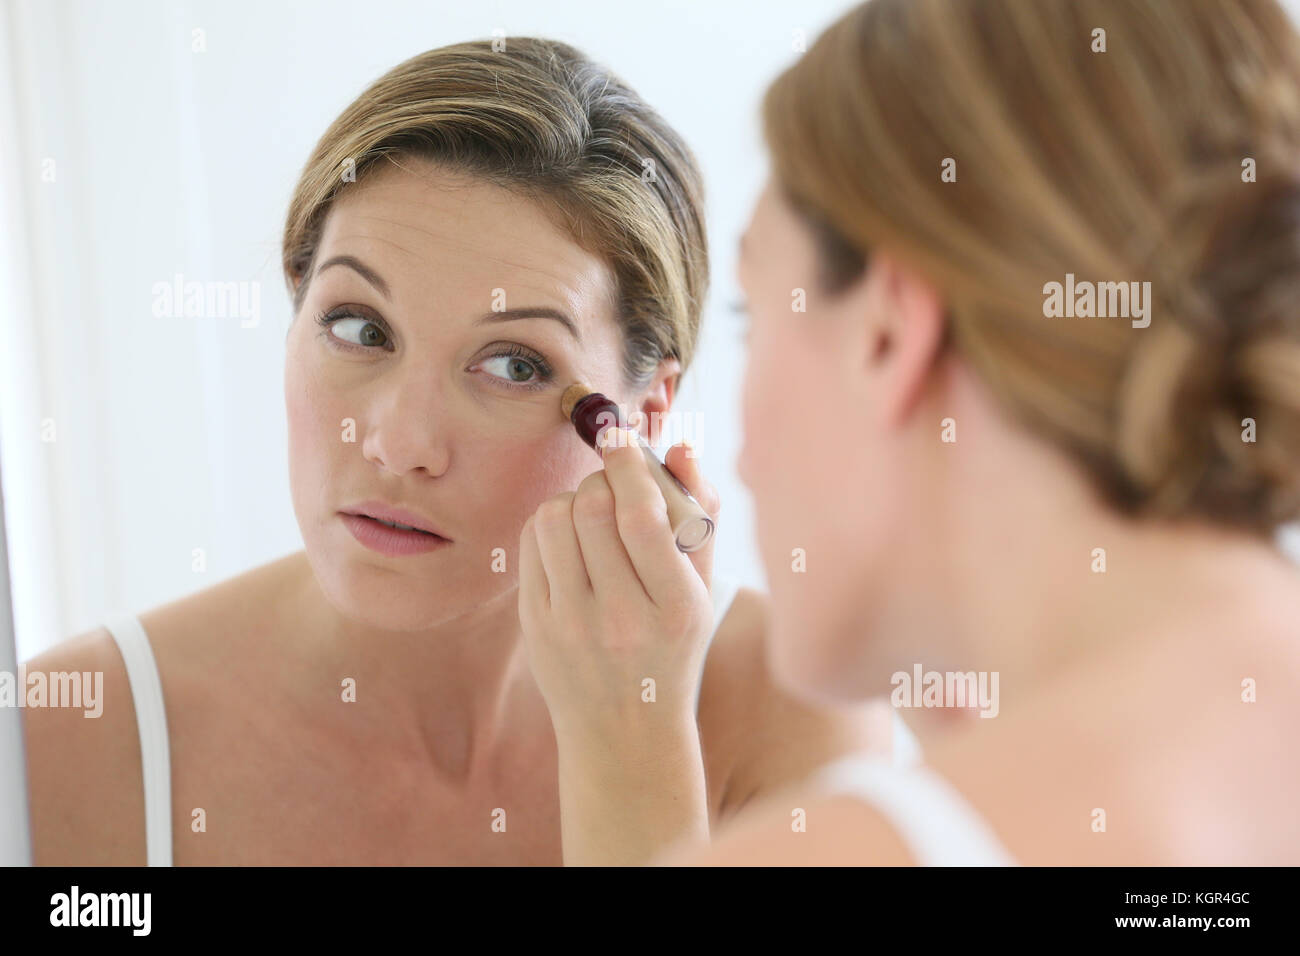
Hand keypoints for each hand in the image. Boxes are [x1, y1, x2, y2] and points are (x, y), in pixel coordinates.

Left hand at [518, 426, 720, 748]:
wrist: (625, 732)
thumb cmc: (673, 649)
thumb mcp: (703, 593)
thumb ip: (700, 517)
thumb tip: (679, 445)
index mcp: (676, 608)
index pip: (642, 516)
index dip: (628, 464)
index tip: (621, 436)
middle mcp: (622, 618)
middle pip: (594, 507)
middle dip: (602, 478)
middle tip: (613, 482)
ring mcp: (572, 624)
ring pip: (555, 518)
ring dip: (573, 497)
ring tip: (592, 514)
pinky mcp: (535, 626)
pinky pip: (531, 543)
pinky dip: (549, 523)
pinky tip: (569, 540)